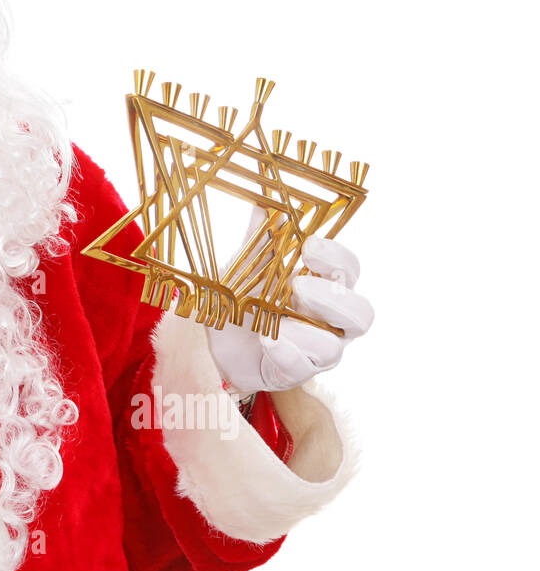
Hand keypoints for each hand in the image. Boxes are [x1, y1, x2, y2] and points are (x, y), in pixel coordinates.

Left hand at [206, 206, 373, 392]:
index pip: (349, 270)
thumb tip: (265, 196)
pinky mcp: (293, 373)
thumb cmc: (241, 295)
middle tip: (298, 287)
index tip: (310, 246)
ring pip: (334, 347)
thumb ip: (261, 235)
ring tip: (274, 320)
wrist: (210, 338)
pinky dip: (284, 353)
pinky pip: (301, 370)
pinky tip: (266, 340)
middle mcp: (329, 320)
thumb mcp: (247, 262)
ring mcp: (316, 351)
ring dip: (305, 331)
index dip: (337, 258)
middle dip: (333, 300)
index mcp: (325, 285)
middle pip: (361, 314)